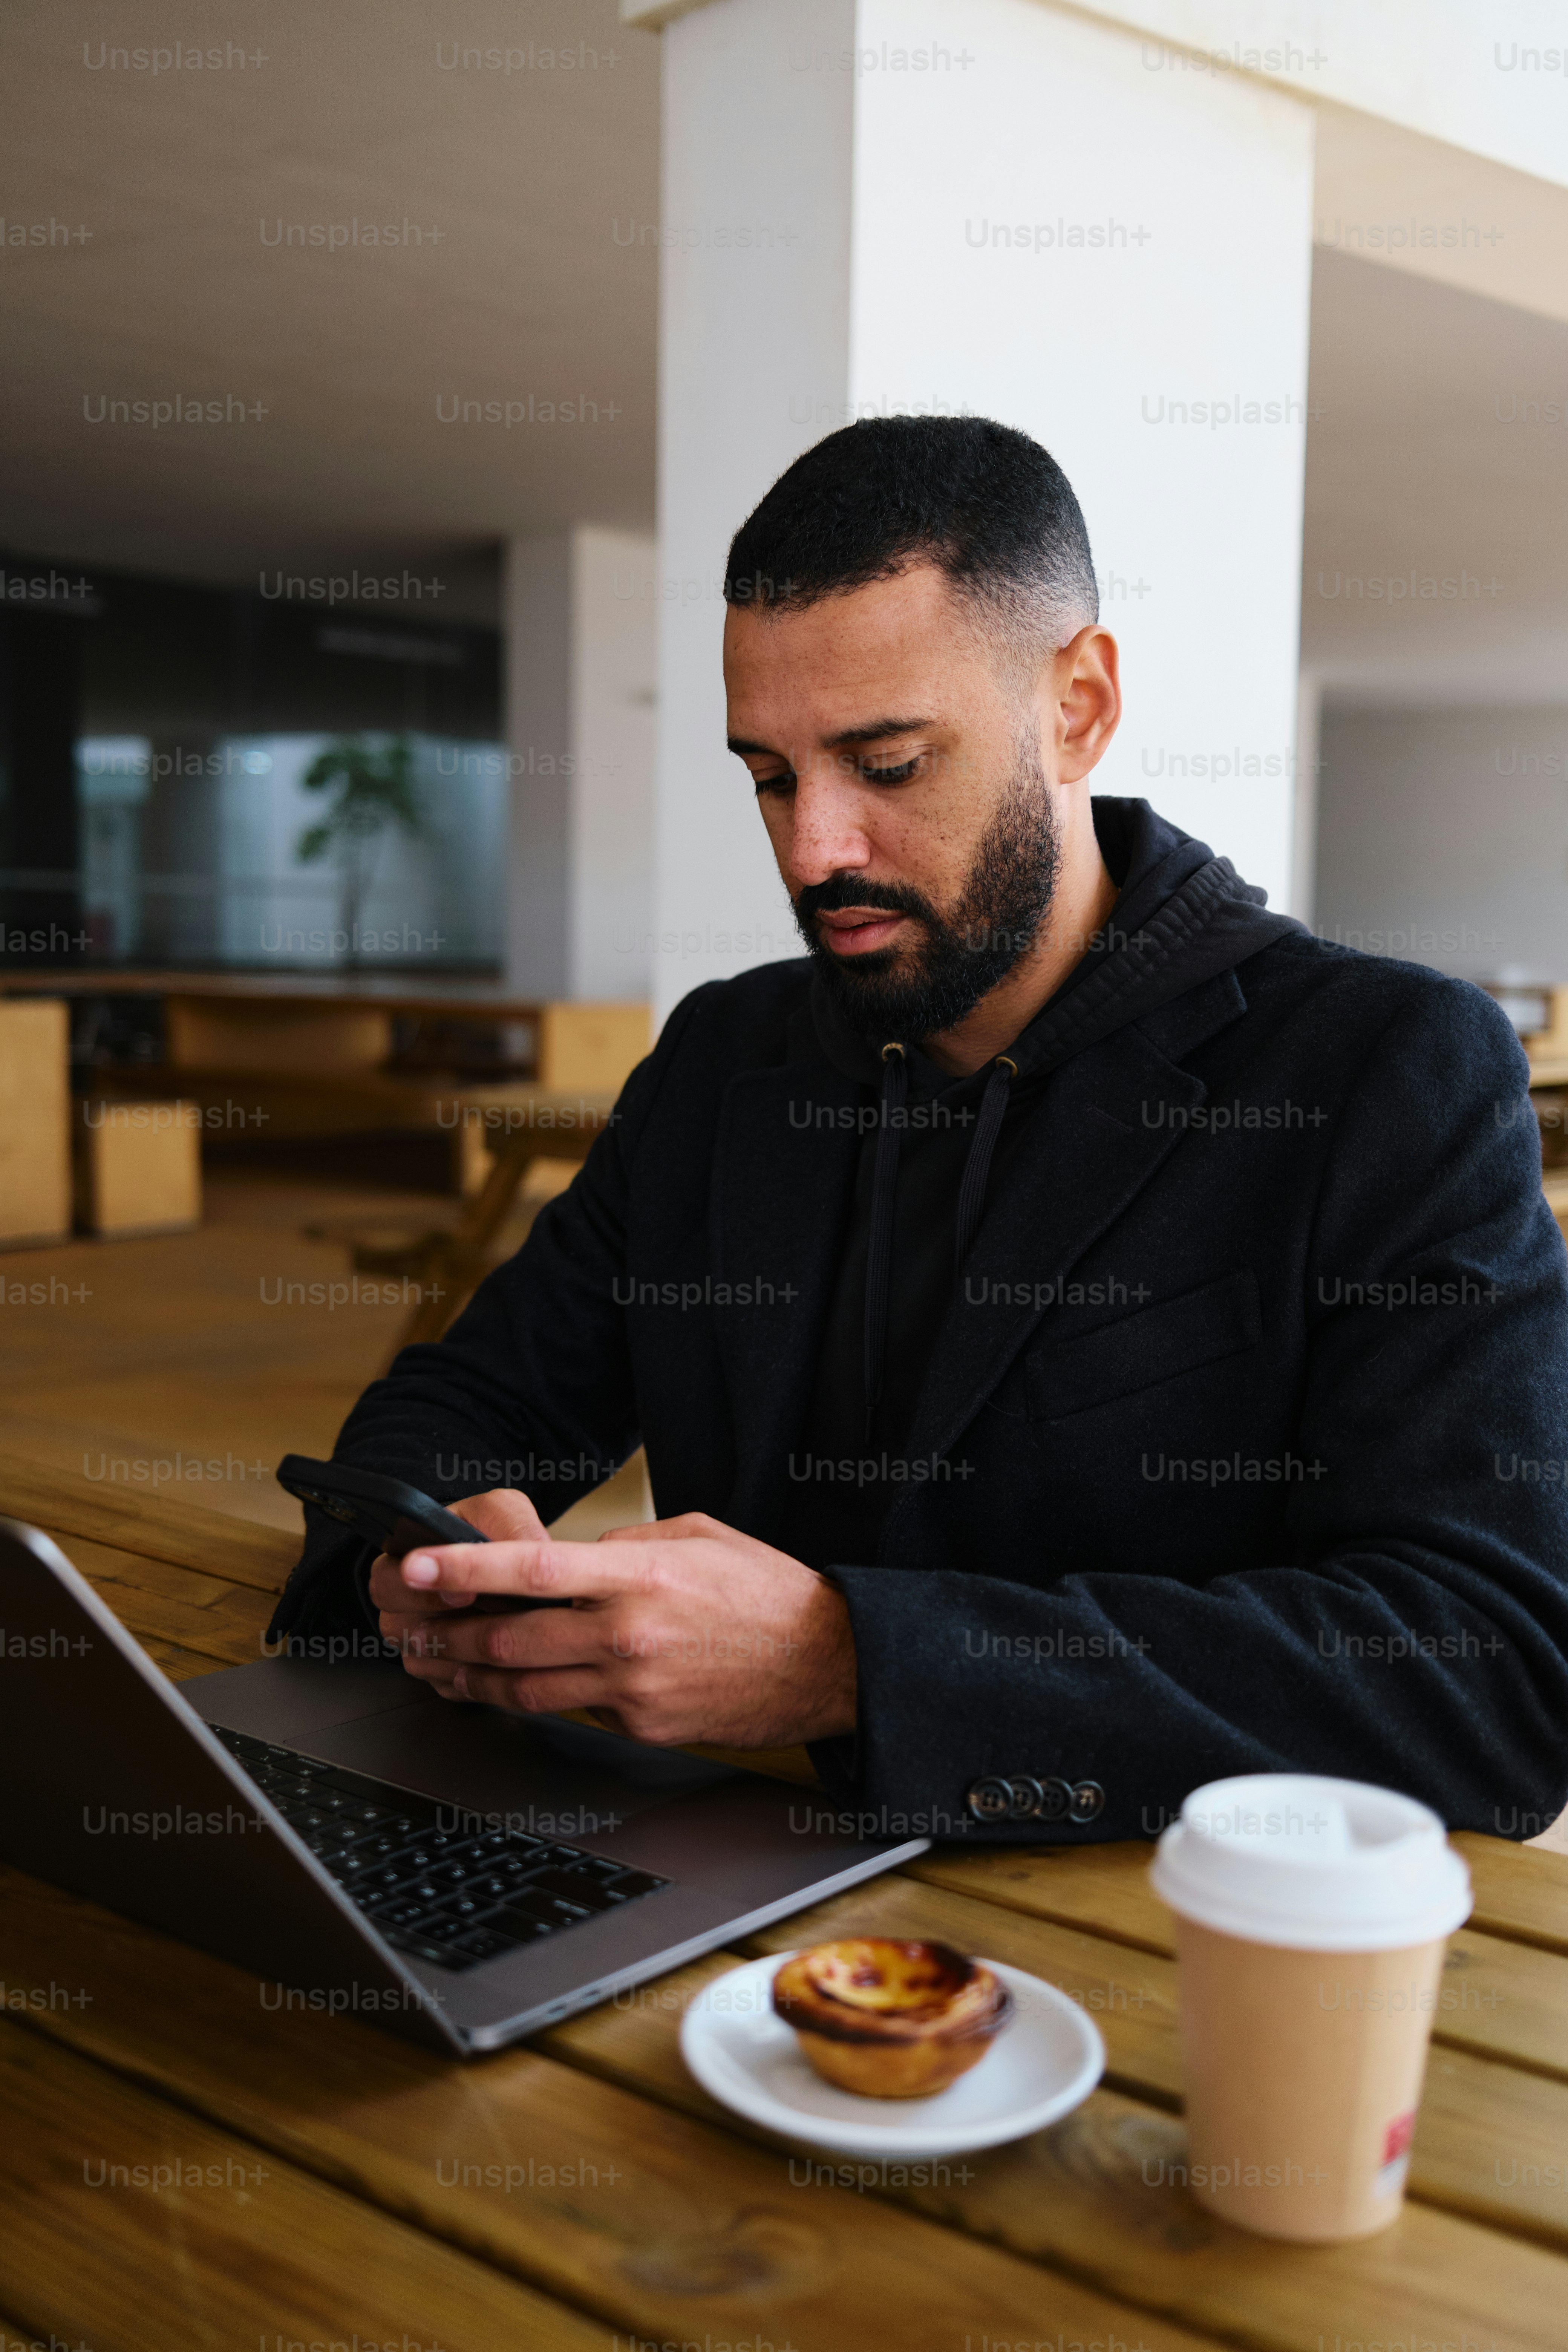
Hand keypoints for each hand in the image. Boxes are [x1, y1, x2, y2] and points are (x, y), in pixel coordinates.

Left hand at [380, 1500, 856, 1748]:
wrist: (827, 1663)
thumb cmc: (766, 1593)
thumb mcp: (697, 1536)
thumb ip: (626, 1546)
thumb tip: (576, 1561)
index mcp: (640, 1577)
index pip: (531, 1572)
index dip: (464, 1570)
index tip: (416, 1567)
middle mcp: (629, 1636)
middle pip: (511, 1643)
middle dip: (447, 1639)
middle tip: (410, 1631)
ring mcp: (634, 1690)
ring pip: (528, 1691)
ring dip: (474, 1681)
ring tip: (440, 1668)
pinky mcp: (645, 1727)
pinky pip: (577, 1712)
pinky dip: (542, 1698)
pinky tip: (521, 1687)